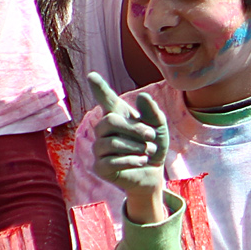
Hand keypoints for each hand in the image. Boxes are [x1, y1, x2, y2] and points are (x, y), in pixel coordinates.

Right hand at [90, 74, 170, 224]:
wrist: (153, 173)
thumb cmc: (153, 146)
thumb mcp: (158, 128)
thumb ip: (153, 112)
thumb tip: (142, 96)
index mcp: (117, 116)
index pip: (105, 99)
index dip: (99, 87)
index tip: (92, 75)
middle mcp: (103, 130)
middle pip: (110, 121)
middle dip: (134, 129)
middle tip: (151, 136)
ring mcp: (98, 148)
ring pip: (112, 142)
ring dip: (136, 147)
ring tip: (147, 151)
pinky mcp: (99, 167)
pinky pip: (112, 160)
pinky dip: (132, 160)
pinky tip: (141, 161)